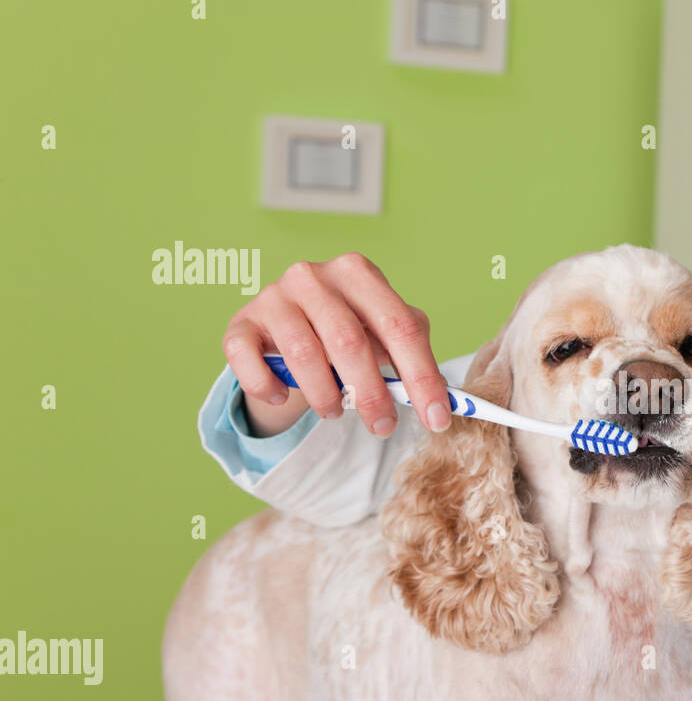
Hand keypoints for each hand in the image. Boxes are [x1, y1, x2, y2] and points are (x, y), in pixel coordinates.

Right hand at [221, 252, 451, 437]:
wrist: (286, 328)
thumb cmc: (348, 332)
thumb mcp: (384, 333)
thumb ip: (413, 357)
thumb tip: (442, 402)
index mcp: (359, 274)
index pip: (400, 326)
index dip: (422, 377)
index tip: (437, 418)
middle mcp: (314, 277)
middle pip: (351, 342)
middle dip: (373, 394)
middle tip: (383, 427)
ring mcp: (274, 297)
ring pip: (303, 354)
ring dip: (325, 395)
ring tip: (336, 412)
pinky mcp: (241, 323)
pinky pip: (248, 358)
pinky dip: (268, 386)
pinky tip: (283, 397)